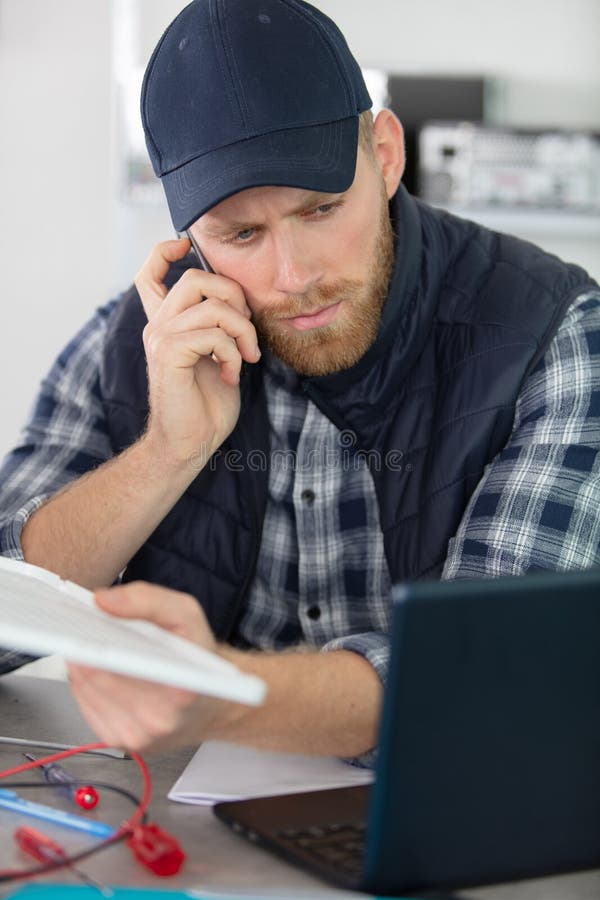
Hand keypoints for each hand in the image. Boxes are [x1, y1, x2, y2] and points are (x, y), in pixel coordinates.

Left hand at [67, 583, 236, 752]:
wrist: (212, 702)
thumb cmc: (199, 658)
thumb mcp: (188, 615)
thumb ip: (148, 599)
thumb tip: (102, 600)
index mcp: (179, 688)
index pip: (117, 665)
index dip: (93, 642)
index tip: (84, 623)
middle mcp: (158, 719)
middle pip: (94, 675)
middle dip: (86, 647)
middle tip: (86, 627)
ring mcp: (137, 735)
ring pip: (84, 688)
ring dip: (84, 663)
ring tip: (97, 645)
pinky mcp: (120, 741)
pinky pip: (85, 704)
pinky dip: (88, 682)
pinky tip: (103, 669)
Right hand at [136, 237, 260, 465]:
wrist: (191, 442)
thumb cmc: (206, 404)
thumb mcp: (217, 356)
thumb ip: (217, 326)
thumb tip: (238, 301)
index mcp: (166, 324)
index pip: (149, 274)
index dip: (165, 252)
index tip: (185, 245)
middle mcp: (158, 326)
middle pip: (195, 279)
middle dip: (234, 296)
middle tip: (247, 329)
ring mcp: (161, 339)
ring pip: (212, 306)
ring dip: (243, 331)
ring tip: (247, 357)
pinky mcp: (169, 354)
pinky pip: (213, 334)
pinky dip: (233, 354)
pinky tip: (231, 374)